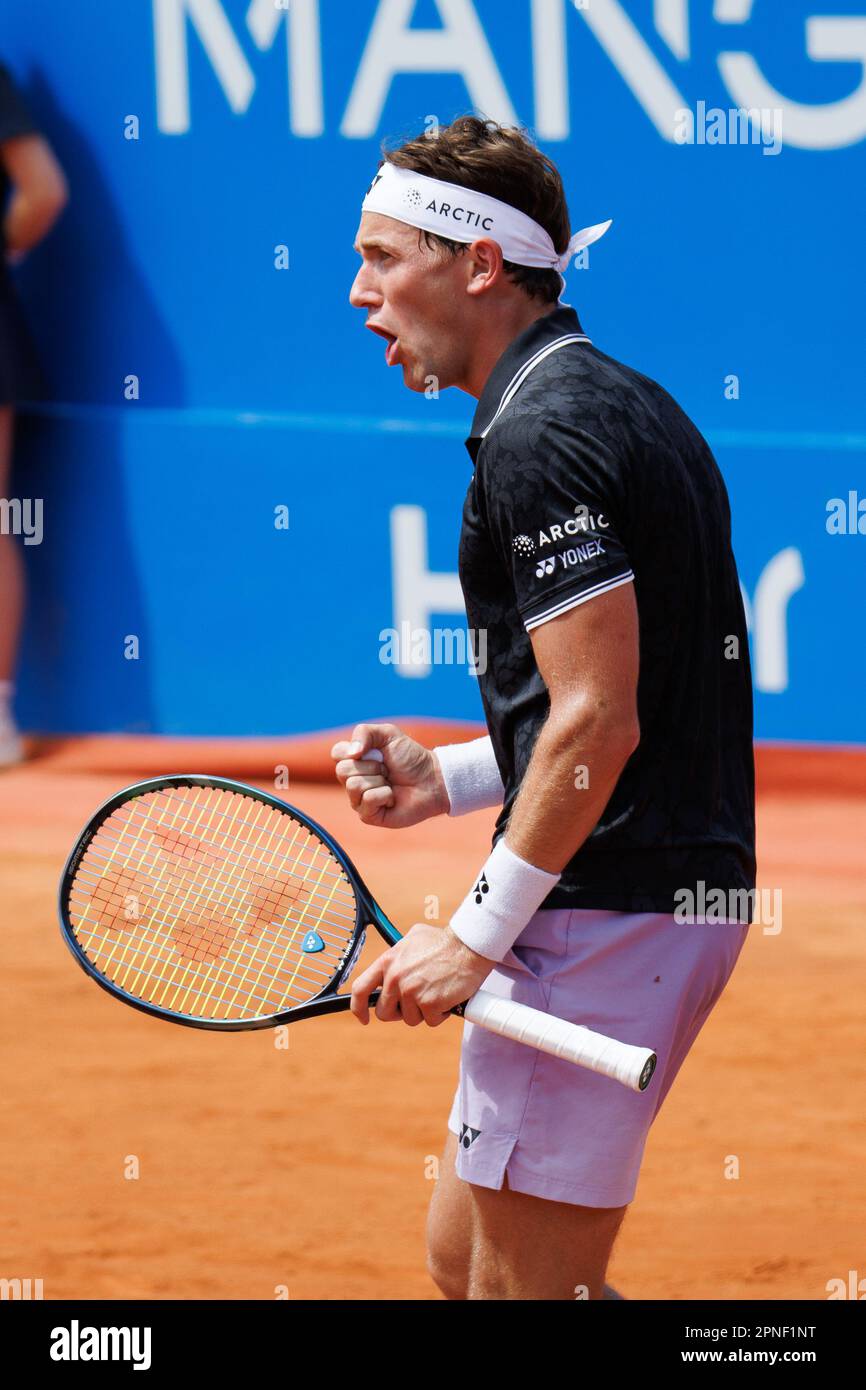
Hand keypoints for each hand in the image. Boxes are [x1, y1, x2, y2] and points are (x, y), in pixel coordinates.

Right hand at [331, 722, 449, 828]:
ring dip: (379, 780)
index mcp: (354, 761)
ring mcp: (359, 800)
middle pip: (343, 770)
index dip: (355, 750)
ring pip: (354, 785)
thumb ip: (364, 732)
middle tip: (387, 769)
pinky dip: (385, 795)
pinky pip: (368, 800)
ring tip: (391, 783)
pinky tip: (393, 797)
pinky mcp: (369, 816)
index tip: (376, 752)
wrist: (431, 779)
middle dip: (371, 766)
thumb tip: (351, 753)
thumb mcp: (388, 734)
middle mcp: (352, 781)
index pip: (337, 753)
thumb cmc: (410, 758)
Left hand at [350, 922, 493, 1026]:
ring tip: (436, 992)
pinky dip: (440, 1014)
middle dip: (399, 1011)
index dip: (358, 1007)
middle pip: (385, 1012)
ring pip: (410, 1019)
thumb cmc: (443, 942)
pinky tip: (447, 997)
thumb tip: (390, 965)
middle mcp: (395, 978)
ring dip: (423, 1011)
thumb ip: (397, 954)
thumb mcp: (412, 938)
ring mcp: (411, 992)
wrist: (468, 946)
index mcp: (388, 961)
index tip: (363, 1017)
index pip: (360, 989)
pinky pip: (430, 1021)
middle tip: (416, 1001)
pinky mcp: (429, 1004)